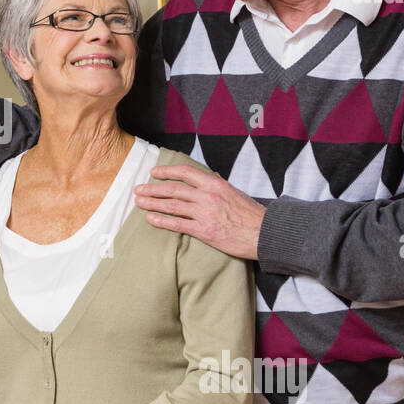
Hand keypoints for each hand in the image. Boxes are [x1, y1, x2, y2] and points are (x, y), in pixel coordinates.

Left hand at [134, 164, 265, 259]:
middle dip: (153, 188)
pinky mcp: (204, 231)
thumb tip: (211, 177)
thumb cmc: (252, 215)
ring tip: (139, 202)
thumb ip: (219, 185)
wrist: (265, 233)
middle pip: (173, 189)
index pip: (185, 172)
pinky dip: (161, 221)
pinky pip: (177, 224)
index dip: (167, 171)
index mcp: (215, 184)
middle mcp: (207, 196)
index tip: (154, 172)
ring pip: (172, 205)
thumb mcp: (235, 192)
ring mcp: (205, 213)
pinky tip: (150, 219)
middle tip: (138, 189)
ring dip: (152, 203)